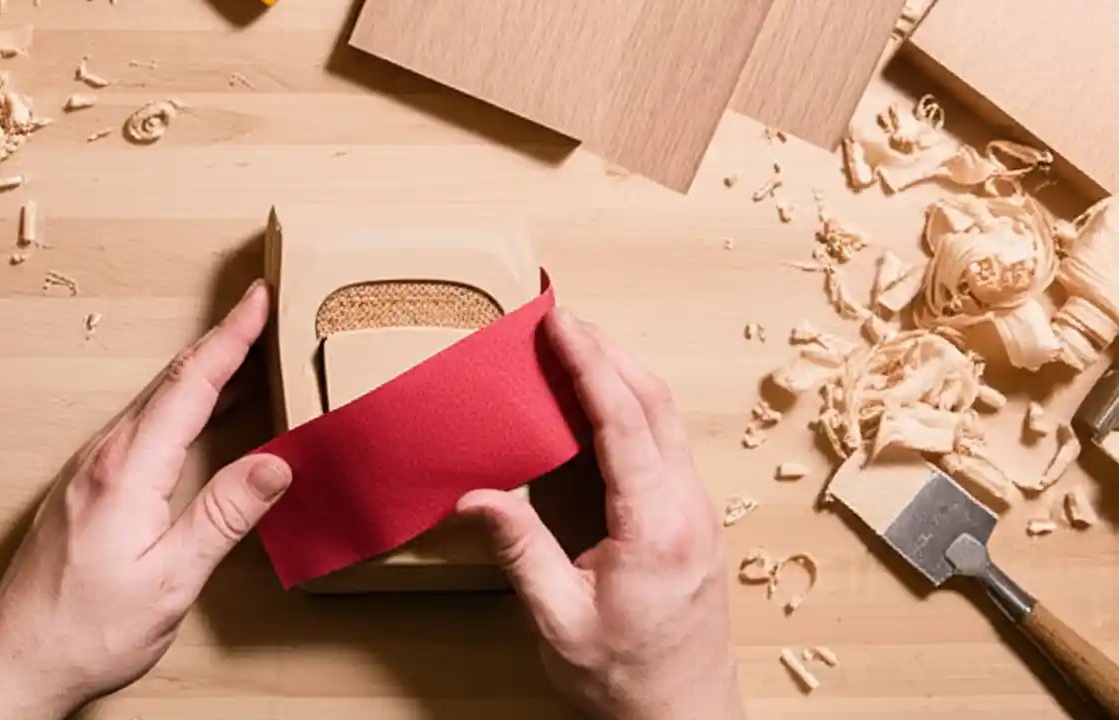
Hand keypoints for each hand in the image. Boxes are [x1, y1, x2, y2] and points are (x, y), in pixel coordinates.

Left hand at [0, 281, 291, 719]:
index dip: (231, 336)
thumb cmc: (87, 630)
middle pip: (171, 381)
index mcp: (129, 469)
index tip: (259, 298)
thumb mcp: (171, 578)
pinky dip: (178, 403)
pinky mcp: (84, 488)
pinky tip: (195, 413)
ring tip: (240, 353)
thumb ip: (224, 515)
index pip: (191, 383)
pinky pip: (139, 425)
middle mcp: (103, 457)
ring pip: (154, 401)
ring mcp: (89, 470)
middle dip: (220, 340)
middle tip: (259, 311)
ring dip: (200, 371)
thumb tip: (275, 464)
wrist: (15, 662)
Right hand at [459, 309, 742, 719]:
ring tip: (578, 346)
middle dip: (608, 350)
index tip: (559, 324)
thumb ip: (521, 552)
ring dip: (624, 373)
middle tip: (562, 319)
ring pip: (667, 418)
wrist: (684, 717)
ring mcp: (698, 511)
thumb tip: (476, 498)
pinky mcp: (694, 519)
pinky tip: (605, 403)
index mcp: (657, 526)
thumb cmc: (626, 679)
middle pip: (654, 402)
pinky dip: (634, 407)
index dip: (589, 363)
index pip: (624, 420)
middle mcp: (688, 507)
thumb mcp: (560, 622)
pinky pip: (667, 443)